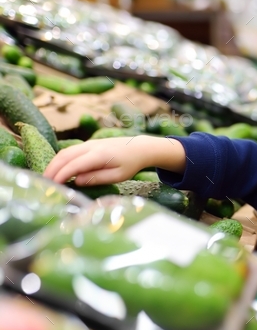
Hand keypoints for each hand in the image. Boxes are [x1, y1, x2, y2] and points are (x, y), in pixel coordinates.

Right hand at [43, 135, 185, 184]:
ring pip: (65, 152)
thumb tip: (76, 181)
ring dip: (53, 164)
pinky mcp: (88, 144)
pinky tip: (57, 170)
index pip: (74, 164)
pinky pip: (70, 150)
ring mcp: (89, 143)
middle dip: (52, 169)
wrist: (140, 147)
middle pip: (65, 156)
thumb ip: (97, 178)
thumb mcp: (118, 176)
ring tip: (47, 178)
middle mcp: (92, 146)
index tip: (51, 186)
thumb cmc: (130, 164)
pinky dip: (60, 159)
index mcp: (100, 155)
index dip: (60, 175)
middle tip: (43, 184)